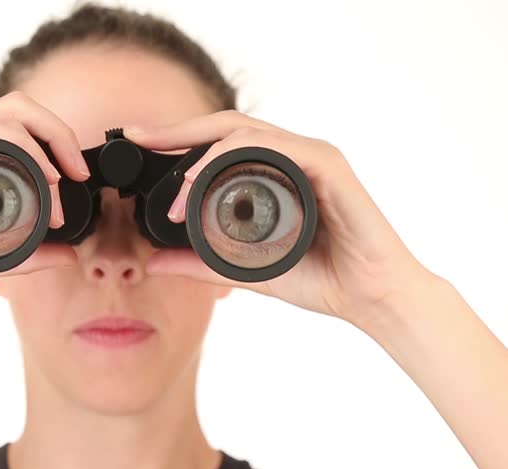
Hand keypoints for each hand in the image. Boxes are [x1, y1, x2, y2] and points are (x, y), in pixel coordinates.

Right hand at [0, 91, 90, 305]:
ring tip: (60, 189)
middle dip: (59, 134)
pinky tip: (36, 183)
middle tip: (77, 174)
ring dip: (44, 148)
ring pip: (5, 117)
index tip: (76, 177)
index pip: (17, 123)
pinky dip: (20, 155)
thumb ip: (23, 257)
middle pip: (18, 108)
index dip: (55, 139)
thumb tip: (68, 255)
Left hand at [124, 111, 431, 329]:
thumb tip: (154, 262)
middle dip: (177, 130)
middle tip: (138, 138)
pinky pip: (275, 149)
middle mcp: (292, 155)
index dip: (177, 140)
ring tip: (174, 189)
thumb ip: (202, 264)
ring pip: (245, 133)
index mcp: (275, 171)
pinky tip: (205, 181)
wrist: (373, 299)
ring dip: (201, 154)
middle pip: (225, 126)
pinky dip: (235, 159)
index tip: (137, 144)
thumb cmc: (321, 279)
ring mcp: (311, 155)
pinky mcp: (328, 166)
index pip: (218, 143)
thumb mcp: (245, 271)